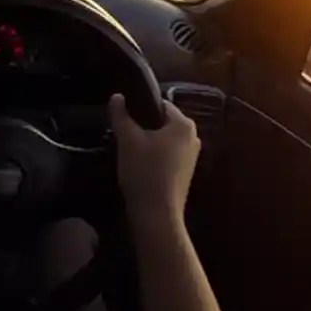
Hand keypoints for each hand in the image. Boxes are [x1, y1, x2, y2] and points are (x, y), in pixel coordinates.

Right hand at [109, 94, 200, 226]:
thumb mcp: (128, 140)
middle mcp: (193, 137)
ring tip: (128, 149)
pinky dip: (154, 155)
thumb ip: (121, 115)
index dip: (139, 107)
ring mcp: (191, 156)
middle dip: (143, 125)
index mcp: (183, 125)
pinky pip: (168, 154)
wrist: (156, 214)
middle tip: (122, 133)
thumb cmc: (144, 172)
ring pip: (164, 139)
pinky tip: (139, 164)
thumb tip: (117, 96)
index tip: (122, 116)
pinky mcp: (185, 171)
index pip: (160, 104)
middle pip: (162, 122)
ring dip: (147, 141)